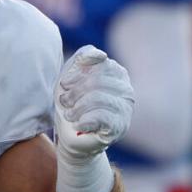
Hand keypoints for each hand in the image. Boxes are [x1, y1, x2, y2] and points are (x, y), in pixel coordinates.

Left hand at [53, 45, 133, 159]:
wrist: (71, 136)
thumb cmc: (73, 102)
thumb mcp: (72, 74)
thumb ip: (83, 56)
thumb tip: (101, 55)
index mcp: (117, 73)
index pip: (99, 63)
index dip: (77, 74)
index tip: (65, 84)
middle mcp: (126, 89)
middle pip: (97, 81)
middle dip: (74, 92)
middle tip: (65, 102)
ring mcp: (125, 109)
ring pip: (98, 98)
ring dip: (77, 108)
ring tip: (69, 115)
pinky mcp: (120, 127)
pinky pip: (101, 117)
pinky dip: (83, 121)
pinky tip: (78, 125)